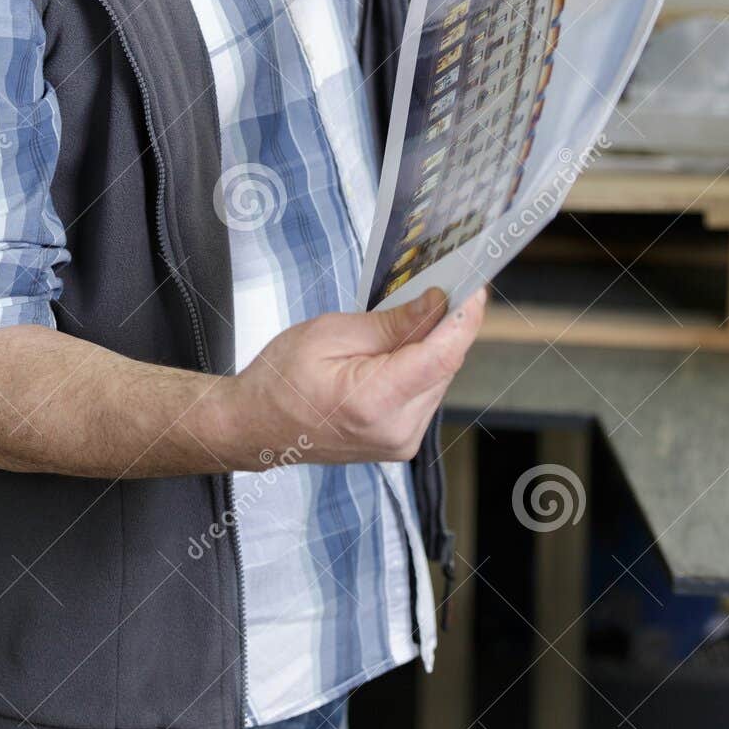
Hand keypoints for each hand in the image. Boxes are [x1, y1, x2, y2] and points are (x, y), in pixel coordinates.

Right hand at [220, 285, 486, 469]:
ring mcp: (401, 442)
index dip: (463, 318)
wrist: (255, 427)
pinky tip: (396, 350)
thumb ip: (390, 323)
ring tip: (402, 322)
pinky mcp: (401, 442)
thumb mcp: (329, 333)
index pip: (442, 356)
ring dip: (430, 346)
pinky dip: (419, 367)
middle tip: (436, 288)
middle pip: (445, 365)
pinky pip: (426, 394)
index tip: (473, 287)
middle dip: (444, 325)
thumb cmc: (279, 381)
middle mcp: (396, 431)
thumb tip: (435, 305)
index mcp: (373, 402)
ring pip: (439, 378)